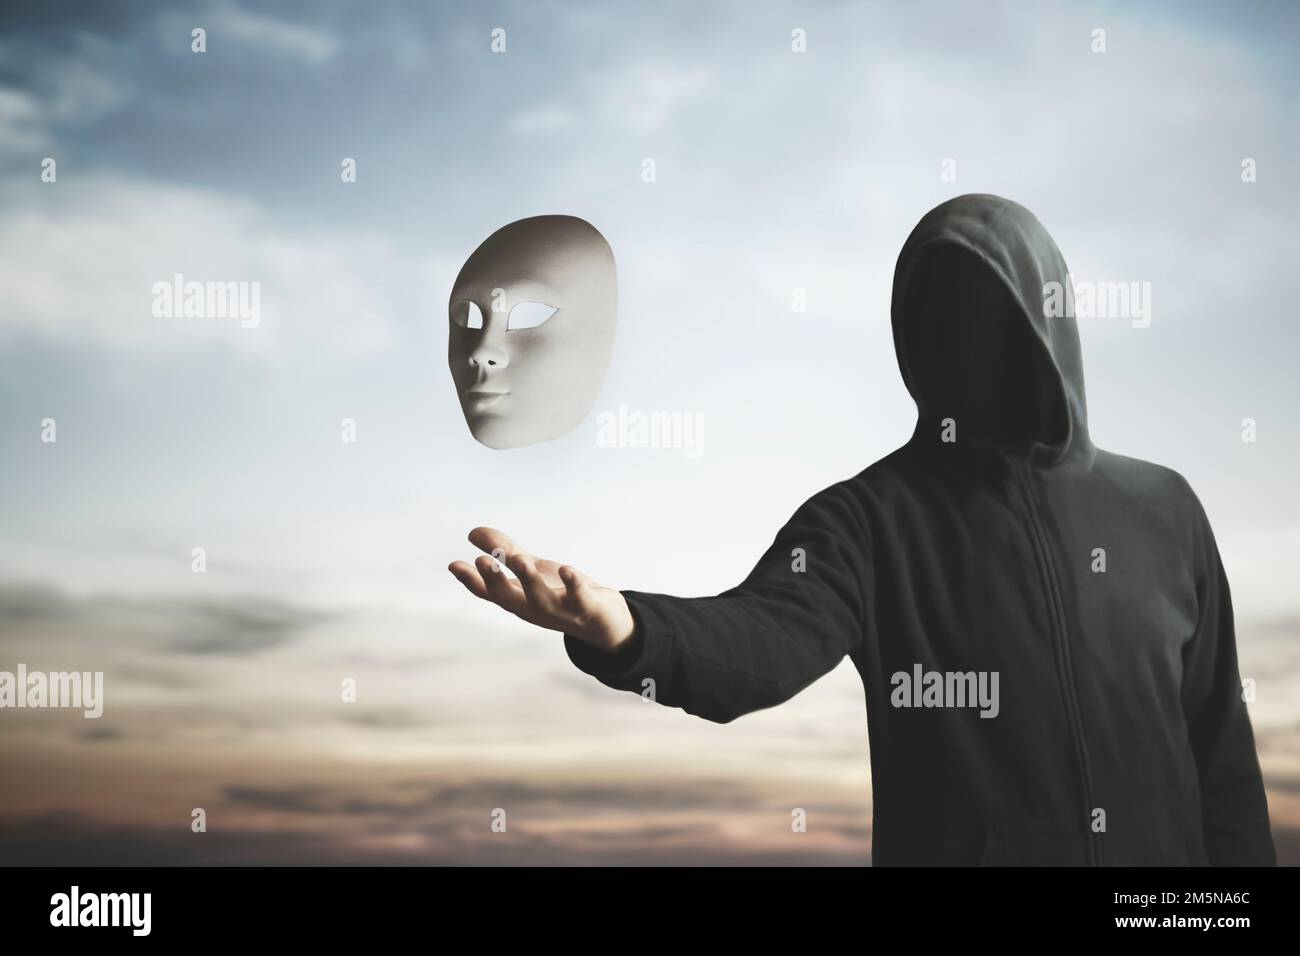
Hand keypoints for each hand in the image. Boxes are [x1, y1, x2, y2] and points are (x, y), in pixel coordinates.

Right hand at [448, 527, 635, 651]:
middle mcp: (534, 608)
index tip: (455, 564)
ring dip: (529, 581)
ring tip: (519, 560)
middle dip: (495, 581)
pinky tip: (566, 570)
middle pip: (509, 598)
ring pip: (540, 600)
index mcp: (519, 599)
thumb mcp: (532, 569)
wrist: (603, 621)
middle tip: (482, 560)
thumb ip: (504, 551)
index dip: (471, 580)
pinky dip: (572, 585)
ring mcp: (560, 611)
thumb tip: (473, 533)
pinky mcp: (586, 608)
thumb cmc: (561, 594)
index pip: (489, 593)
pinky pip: (579, 598)